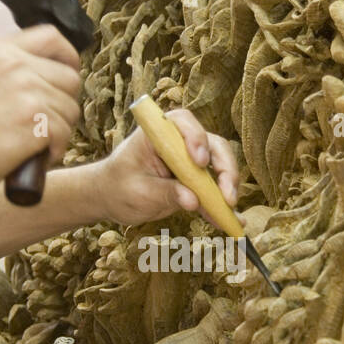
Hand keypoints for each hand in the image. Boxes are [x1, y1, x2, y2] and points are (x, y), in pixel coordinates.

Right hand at [0, 25, 81, 185]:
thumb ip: (10, 68)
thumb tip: (49, 72)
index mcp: (0, 51)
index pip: (51, 37)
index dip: (67, 55)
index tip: (68, 71)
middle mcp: (16, 65)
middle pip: (70, 78)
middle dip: (65, 102)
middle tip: (48, 119)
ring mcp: (28, 91)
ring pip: (71, 109)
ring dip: (59, 129)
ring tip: (35, 140)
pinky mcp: (37, 119)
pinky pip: (65, 132)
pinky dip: (56, 149)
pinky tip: (37, 154)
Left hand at [97, 109, 239, 226]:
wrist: (111, 198)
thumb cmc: (118, 186)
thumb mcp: (137, 192)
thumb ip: (164, 193)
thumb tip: (193, 201)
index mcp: (159, 133)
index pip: (183, 123)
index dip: (196, 137)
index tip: (200, 161)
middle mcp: (179, 142)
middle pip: (212, 145)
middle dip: (224, 168)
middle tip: (226, 194)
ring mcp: (190, 161)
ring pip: (219, 166)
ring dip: (228, 187)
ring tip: (230, 210)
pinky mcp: (195, 180)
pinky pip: (213, 190)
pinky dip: (222, 204)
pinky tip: (232, 221)